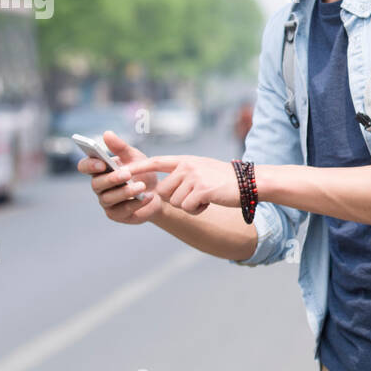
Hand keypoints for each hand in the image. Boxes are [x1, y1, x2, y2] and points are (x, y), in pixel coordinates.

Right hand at [77, 130, 161, 224]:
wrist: (159, 193)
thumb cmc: (142, 173)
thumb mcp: (134, 157)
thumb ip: (120, 147)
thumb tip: (106, 133)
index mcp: (99, 170)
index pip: (84, 166)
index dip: (89, 165)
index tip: (102, 162)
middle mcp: (99, 187)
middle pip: (97, 184)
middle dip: (112, 179)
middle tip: (127, 174)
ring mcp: (107, 202)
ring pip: (109, 198)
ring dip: (126, 192)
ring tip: (142, 186)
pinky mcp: (117, 215)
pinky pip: (123, 210)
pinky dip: (137, 203)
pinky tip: (149, 197)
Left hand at [120, 154, 240, 215]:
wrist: (249, 182)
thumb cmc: (225, 180)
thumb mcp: (202, 170)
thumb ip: (183, 174)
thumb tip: (164, 188)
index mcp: (185, 160)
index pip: (155, 162)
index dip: (137, 167)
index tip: (121, 170)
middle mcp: (187, 166)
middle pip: (164, 191)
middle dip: (178, 200)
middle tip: (197, 196)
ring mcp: (193, 177)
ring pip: (176, 202)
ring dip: (190, 205)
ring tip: (206, 197)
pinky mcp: (201, 190)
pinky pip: (188, 207)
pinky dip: (198, 210)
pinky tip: (210, 202)